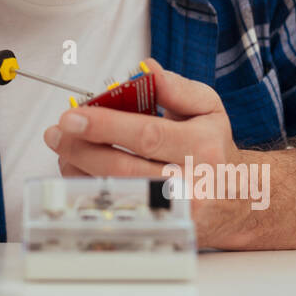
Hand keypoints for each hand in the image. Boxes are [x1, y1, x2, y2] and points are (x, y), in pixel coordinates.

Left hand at [44, 58, 254, 248]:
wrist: (239, 200)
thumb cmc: (214, 148)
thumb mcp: (208, 109)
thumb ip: (176, 88)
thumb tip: (146, 68)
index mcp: (201, 147)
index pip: (146, 135)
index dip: (105, 125)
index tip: (73, 116)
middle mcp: (190, 183)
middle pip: (123, 169)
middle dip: (82, 148)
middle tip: (57, 132)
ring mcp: (173, 212)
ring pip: (114, 191)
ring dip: (78, 168)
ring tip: (62, 146)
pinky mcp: (158, 227)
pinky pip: (114, 207)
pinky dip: (88, 187)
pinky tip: (76, 167)